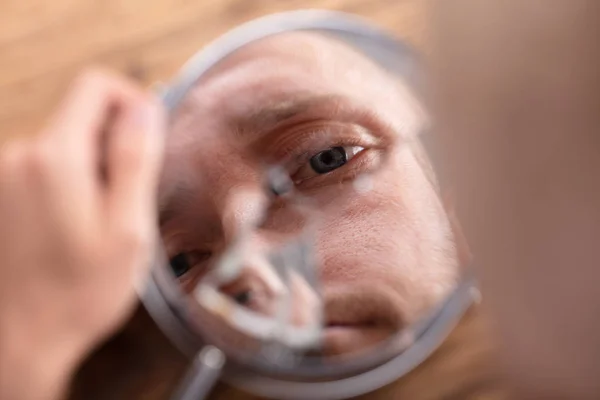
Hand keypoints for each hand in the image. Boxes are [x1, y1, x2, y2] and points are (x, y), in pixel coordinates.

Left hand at [0, 69, 164, 398]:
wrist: (21, 337)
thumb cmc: (79, 292)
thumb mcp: (127, 228)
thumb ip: (135, 160)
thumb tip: (145, 108)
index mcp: (56, 158)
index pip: (95, 86)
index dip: (132, 100)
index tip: (150, 136)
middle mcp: (21, 155)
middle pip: (81, 114)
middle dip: (115, 143)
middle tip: (130, 198)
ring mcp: (7, 174)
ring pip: (67, 142)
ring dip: (95, 168)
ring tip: (103, 221)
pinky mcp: (4, 192)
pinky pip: (50, 166)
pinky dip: (73, 183)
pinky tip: (78, 227)